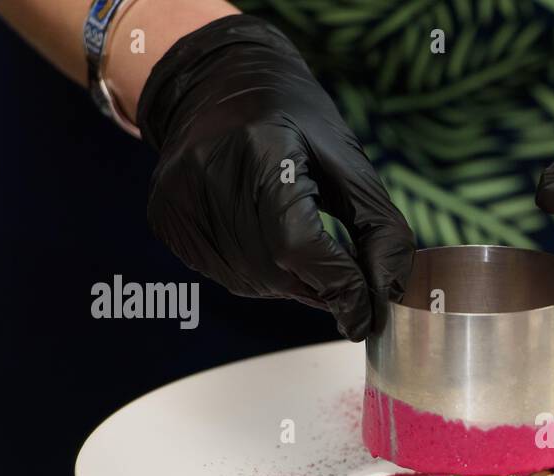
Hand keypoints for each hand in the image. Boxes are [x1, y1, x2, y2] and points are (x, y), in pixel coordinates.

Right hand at [137, 15, 413, 340]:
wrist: (217, 83)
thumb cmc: (292, 117)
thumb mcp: (348, 160)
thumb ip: (378, 228)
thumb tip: (387, 292)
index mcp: (260, 151)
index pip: (300, 247)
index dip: (341, 289)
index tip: (368, 315)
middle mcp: (209, 177)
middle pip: (278, 270)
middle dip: (323, 287)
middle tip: (346, 278)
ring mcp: (180, 201)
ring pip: (254, 283)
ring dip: (293, 282)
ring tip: (302, 241)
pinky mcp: (167, 220)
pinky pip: (227, 276)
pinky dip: (261, 274)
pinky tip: (267, 238)